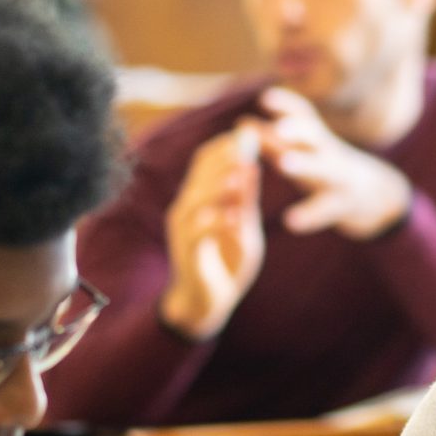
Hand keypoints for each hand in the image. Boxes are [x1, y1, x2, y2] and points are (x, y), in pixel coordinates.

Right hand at [159, 126, 266, 340]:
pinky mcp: (187, 252)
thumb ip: (246, 199)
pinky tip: (234, 217)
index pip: (205, 161)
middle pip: (200, 174)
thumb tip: (252, 164)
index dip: (225, 146)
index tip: (249, 131)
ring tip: (239, 177)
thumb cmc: (228, 261)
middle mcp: (186, 207)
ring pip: (196, 199)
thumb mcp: (244, 226)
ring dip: (217, 187)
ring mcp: (183, 229)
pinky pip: (197, 233)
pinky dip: (216, 223)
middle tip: (246, 144)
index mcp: (199, 197)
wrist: (209, 303)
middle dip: (223, 159)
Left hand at [252, 87, 412, 240]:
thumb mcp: (304, 152)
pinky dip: (309, 215)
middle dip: (296, 129)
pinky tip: (291, 221)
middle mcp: (328, 153)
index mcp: (316, 139)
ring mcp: (338, 177)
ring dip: (305, 164)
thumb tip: (242, 122)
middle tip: (278, 128)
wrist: (375, 196)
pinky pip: (326, 208)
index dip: (286, 105)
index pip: (303, 115)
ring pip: (322, 168)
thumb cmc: (325, 169)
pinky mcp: (343, 204)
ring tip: (285, 163)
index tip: (266, 98)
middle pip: (314, 136)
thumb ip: (273, 139)